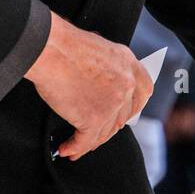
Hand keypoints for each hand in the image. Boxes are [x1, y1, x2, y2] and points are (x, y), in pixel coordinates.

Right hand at [24, 12, 153, 159]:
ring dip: (91, 140)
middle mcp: (126, 84)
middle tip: (96, 130)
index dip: (135, 105)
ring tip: (78, 144)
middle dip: (110, 125)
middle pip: (124, 115)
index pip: (144, 91)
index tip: (126, 113)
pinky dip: (74, 148)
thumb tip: (99, 78)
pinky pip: (85, 141)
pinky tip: (66, 149)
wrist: (50, 49)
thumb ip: (106, 64)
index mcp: (127, 63)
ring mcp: (112, 103)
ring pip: (105, 131)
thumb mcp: (98, 46)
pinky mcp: (94, 118)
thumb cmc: (64, 44)